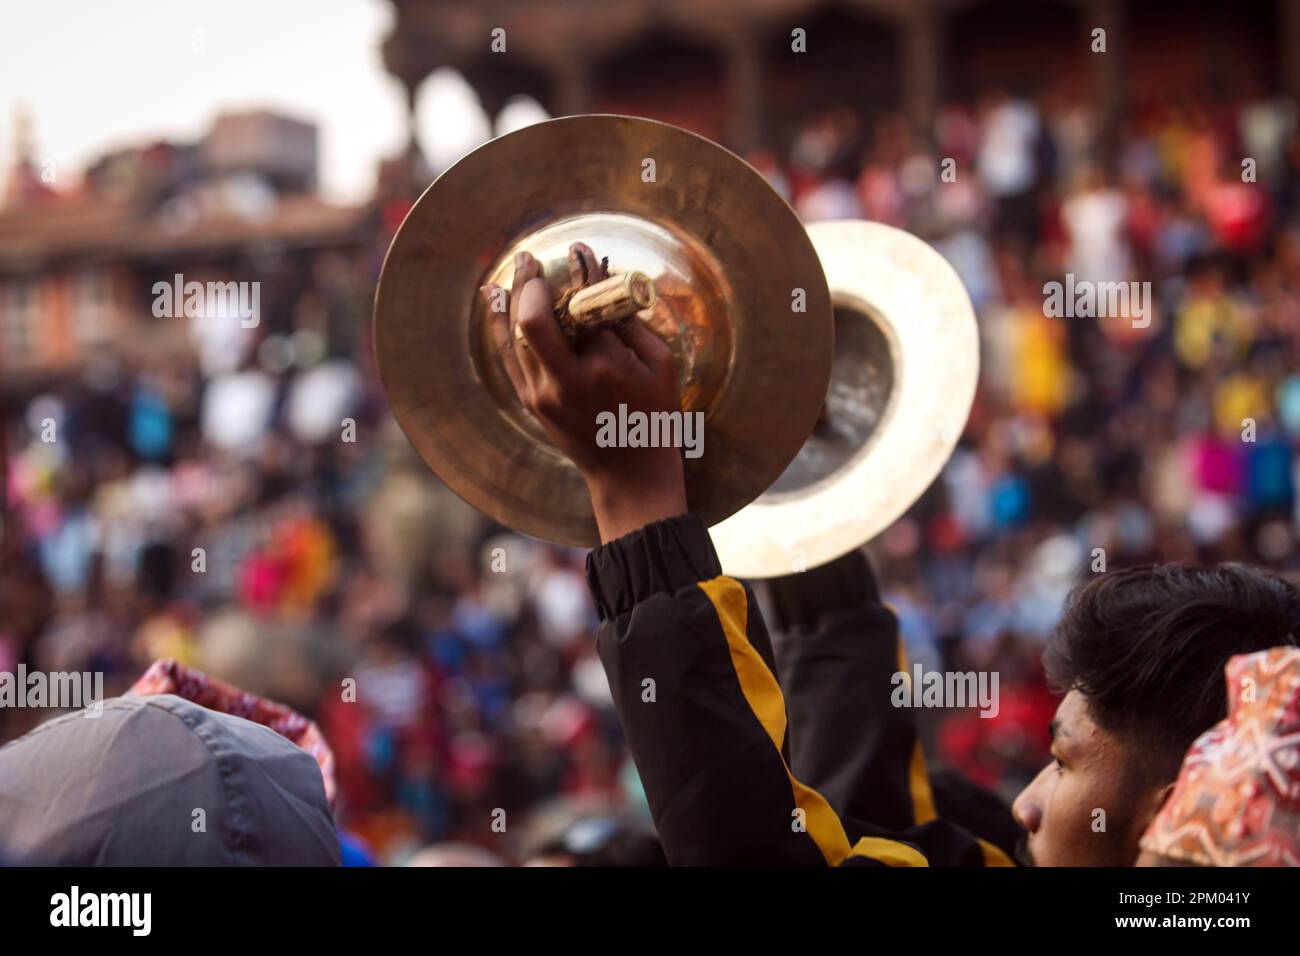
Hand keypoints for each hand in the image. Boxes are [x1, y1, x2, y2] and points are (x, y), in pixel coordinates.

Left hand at [481, 243, 687, 542]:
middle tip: (532, 260)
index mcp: (604, 367)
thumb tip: (606, 291)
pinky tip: (495, 299)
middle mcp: (565, 379)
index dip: (583, 274)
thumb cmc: (653, 419)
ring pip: (514, 334)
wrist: (630, 473)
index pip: (587, 307)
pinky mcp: (532, 402)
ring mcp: (542, 394)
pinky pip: (508, 356)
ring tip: (516, 270)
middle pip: (533, 318)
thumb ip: (632, 325)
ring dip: (513, 298)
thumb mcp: (660, 366)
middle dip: (532, 283)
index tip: (580, 251)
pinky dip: (500, 325)